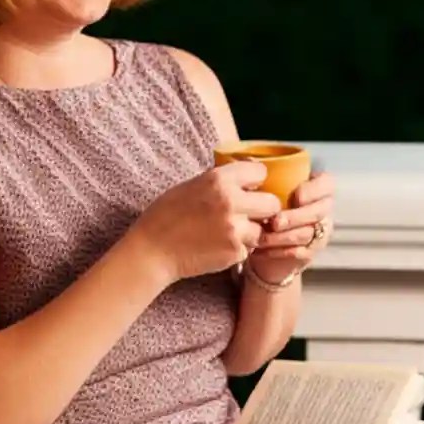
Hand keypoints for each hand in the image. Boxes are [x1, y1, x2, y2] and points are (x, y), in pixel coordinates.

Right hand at [132, 161, 282, 283]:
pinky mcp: (234, 252)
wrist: (151, 251)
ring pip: (262, 229)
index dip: (257, 181)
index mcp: (218, 179)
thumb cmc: (165, 216)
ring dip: (252, 232)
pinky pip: (249, 248)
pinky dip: (239, 249)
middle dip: (264, 209)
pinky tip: (219, 246)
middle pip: (272, 202)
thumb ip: (220, 180)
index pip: (261, 171)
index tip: (252, 188)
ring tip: (229, 233)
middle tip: (251, 214)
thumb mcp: (191, 185)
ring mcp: (234, 229)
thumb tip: (249, 172)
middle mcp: (230, 201)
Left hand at [247, 170, 335, 283]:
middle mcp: (322, 208)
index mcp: (316, 187)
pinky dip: (282, 250)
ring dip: (284, 236)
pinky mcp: (311, 250)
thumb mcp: (266, 189)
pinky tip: (264, 249)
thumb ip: (264, 176)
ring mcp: (319, 230)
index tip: (297, 197)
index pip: (327, 183)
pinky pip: (302, 251)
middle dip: (296, 217)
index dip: (315, 190)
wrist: (264, 241)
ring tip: (264, 237)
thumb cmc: (265, 207)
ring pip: (308, 233)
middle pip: (319, 211)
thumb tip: (249, 161)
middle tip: (275, 222)